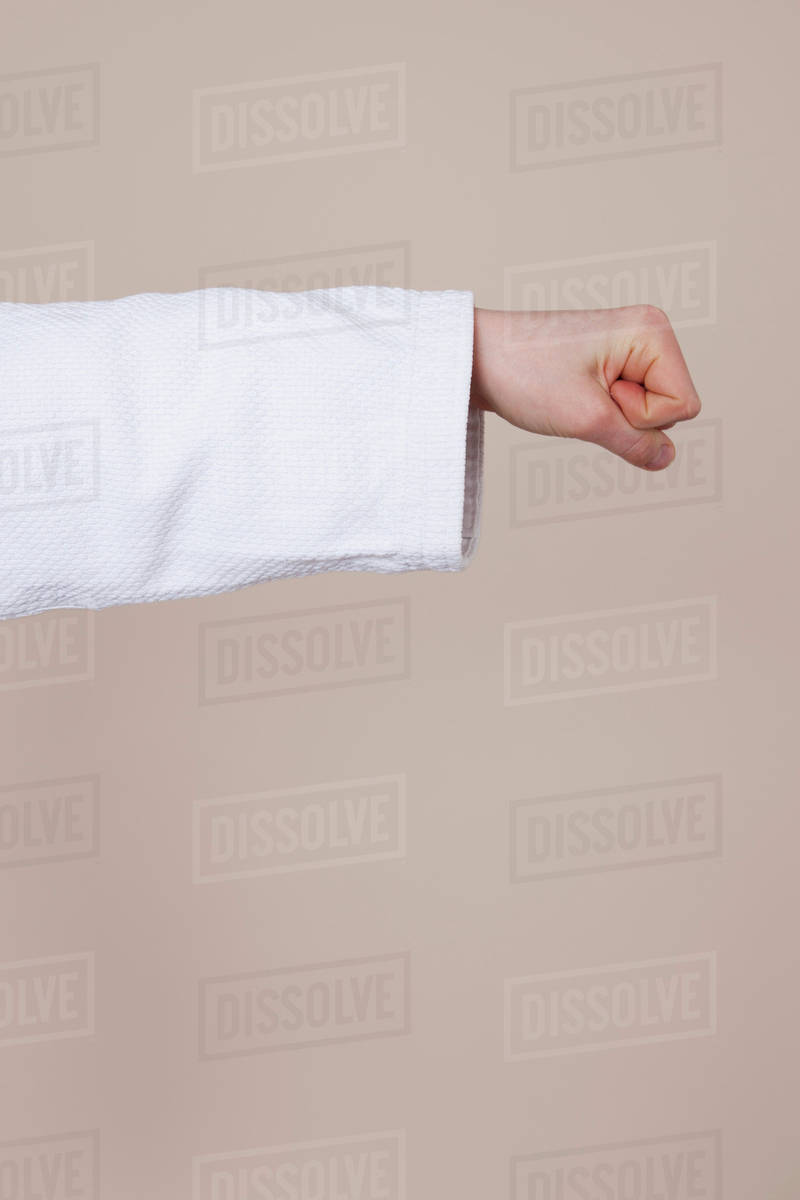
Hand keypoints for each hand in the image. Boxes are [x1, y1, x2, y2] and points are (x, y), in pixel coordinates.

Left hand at [470, 305, 701, 469]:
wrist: (475, 358)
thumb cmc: (524, 374)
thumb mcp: (587, 419)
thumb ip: (636, 444)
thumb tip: (667, 459)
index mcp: (652, 331)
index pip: (683, 405)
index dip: (641, 417)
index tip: (599, 394)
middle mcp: (648, 334)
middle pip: (672, 408)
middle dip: (628, 416)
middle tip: (582, 393)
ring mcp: (630, 348)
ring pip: (649, 412)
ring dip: (612, 417)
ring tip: (573, 393)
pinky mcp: (611, 364)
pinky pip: (626, 407)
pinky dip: (602, 414)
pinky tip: (573, 396)